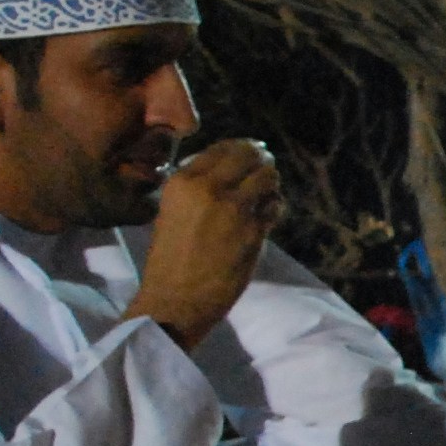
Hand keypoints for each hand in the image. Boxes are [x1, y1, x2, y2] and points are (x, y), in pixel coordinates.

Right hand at [125, 139, 279, 350]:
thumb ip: (198, 186)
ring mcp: (234, 208)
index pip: (222, 147)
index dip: (241, 148)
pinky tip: (268, 216)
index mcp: (182, 180)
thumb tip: (230, 167)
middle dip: (261, 159)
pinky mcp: (253, 230)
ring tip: (266, 194)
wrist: (174, 298)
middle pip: (250, 155)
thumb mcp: (173, 209)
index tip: (250, 153)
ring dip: (271, 183)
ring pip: (268, 176)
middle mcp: (208, 188)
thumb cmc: (170, 257)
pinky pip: (275, 206)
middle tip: (265, 168)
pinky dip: (275, 207)